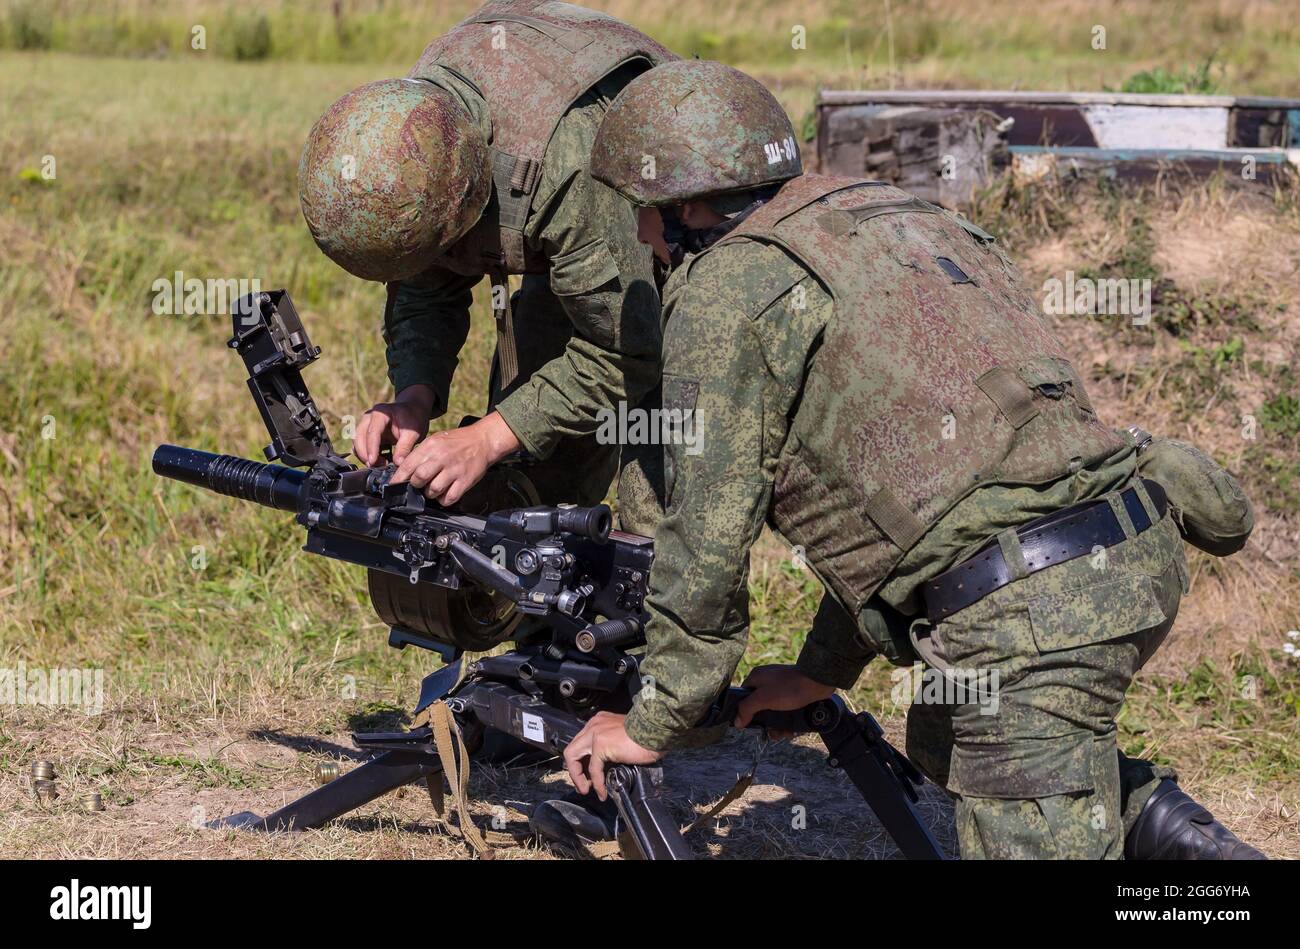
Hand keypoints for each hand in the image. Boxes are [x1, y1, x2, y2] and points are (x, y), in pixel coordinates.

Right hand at [354, 385, 434, 466]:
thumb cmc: (413, 419)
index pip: (372, 432)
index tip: (373, 461)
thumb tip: (397, 463)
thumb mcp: (413, 432)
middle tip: (377, 467)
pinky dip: (367, 456)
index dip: (371, 448)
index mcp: (380, 414)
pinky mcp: (366, 434)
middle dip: (365, 454)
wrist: (412, 411)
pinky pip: (361, 447)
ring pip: (357, 443)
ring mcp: (365, 426)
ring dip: (365, 456)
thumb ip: (405, 447)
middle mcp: (369, 418)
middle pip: (359, 437)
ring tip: (380, 465)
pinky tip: (379, 462)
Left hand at [390, 411, 519, 506]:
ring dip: (430, 493)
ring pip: (433, 490)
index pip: (408, 465)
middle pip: (419, 478)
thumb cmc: (456, 442)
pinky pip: (449, 498)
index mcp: (431, 446)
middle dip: (415, 485)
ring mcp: (454, 470)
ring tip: (433, 488)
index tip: (395, 485)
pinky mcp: (465, 481)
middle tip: (418, 485)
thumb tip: (403, 470)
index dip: (399, 478)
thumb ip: (420, 454)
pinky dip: (444, 500)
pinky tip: (445, 493)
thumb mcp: (435, 440)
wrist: (482, 440)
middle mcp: (442, 457)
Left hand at [563, 711, 662, 800]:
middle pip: (572, 750)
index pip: (580, 743)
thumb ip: (611, 744)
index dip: (581, 762)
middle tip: (583, 785)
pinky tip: (602, 792)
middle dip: (575, 771)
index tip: (587, 776)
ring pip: (573, 757)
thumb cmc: (647, 736)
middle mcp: (593, 725)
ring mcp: (595, 734)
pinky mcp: (601, 744)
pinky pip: (593, 769)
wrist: (656, 731)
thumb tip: (607, 763)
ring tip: (587, 790)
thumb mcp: (623, 737)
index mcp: (599, 721)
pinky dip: (597, 783)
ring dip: (578, 778)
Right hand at [734, 664, 837, 735]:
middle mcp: (767, 681)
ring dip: (777, 725)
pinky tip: (791, 730)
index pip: (744, 697)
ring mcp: (781, 687)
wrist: (818, 681)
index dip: (746, 712)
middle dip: (765, 723)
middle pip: (759, 706)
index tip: (751, 725)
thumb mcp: (763, 698)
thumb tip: (737, 721)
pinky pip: (786, 710)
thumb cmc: (790, 687)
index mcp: (757, 678)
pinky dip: (787, 720)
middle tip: (772, 734)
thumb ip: (747, 708)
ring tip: (784, 735)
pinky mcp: (793, 693)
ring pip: (773, 710)